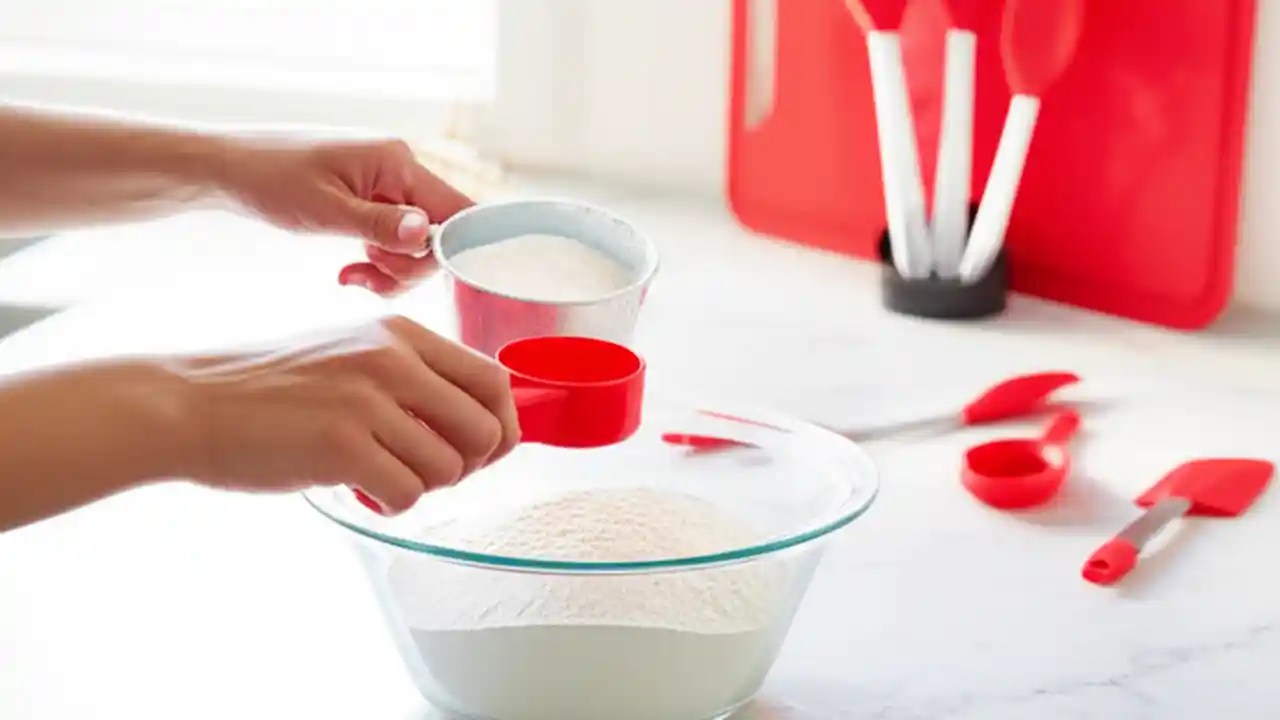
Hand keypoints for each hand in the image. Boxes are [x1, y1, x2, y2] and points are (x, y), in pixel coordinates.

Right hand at [180, 316, 518, 512]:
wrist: (188, 402)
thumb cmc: (271, 389)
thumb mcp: (351, 355)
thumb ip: (413, 378)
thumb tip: (485, 426)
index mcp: (400, 334)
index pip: (494, 380)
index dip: (500, 426)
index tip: (477, 451)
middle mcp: (393, 359)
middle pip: (487, 431)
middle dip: (467, 466)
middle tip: (422, 470)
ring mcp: (369, 400)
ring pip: (449, 469)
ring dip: (419, 486)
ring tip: (376, 475)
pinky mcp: (343, 444)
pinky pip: (408, 494)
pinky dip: (390, 504)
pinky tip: (357, 488)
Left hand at [219, 137, 472, 295]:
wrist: (225, 169)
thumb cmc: (268, 182)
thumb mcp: (325, 211)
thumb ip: (379, 225)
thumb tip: (427, 234)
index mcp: (396, 162)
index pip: (457, 210)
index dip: (452, 250)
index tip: (416, 275)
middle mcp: (399, 168)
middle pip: (438, 234)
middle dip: (408, 267)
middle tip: (367, 281)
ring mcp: (385, 184)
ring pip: (415, 242)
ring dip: (390, 269)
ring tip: (351, 275)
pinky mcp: (370, 198)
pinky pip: (392, 238)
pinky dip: (377, 260)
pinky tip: (349, 268)